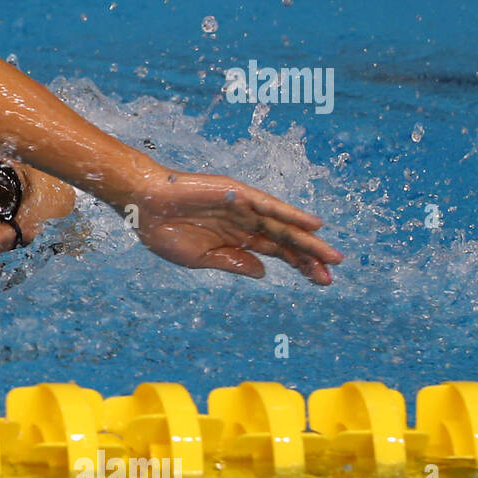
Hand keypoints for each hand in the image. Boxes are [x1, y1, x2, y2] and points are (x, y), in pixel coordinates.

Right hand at [127, 171, 343, 284]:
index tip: (320, 282)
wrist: (143, 207)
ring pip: (283, 226)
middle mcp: (245, 223)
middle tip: (333, 273)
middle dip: (309, 258)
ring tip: (333, 256)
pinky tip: (313, 225)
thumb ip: (232, 262)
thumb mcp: (199, 258)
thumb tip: (264, 272)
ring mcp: (244, 208)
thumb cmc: (164, 232)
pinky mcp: (238, 195)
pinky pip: (270, 207)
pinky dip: (292, 215)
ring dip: (308, 240)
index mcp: (236, 239)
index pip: (276, 253)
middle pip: (285, 241)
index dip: (299, 266)